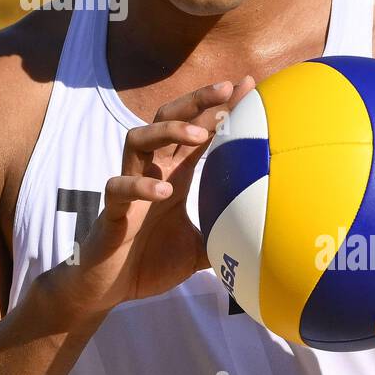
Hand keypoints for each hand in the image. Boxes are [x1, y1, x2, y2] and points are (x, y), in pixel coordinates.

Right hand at [55, 76, 256, 317]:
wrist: (107, 288)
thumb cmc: (149, 262)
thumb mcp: (199, 250)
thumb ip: (225, 238)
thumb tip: (267, 245)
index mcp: (174, 175)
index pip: (197, 131)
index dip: (220, 108)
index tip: (248, 85)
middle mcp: (152, 172)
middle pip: (167, 119)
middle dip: (196, 101)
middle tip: (226, 89)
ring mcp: (129, 188)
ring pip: (137, 139)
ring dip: (167, 132)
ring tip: (196, 136)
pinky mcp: (112, 210)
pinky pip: (119, 188)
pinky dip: (140, 186)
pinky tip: (163, 192)